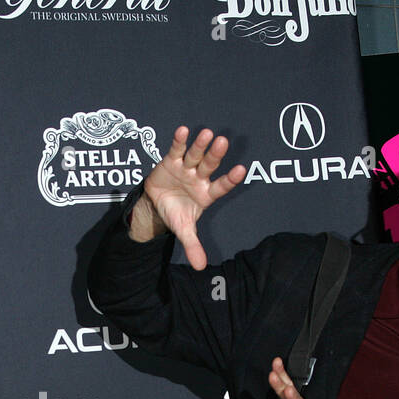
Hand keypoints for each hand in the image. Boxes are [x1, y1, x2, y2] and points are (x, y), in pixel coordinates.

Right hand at [130, 126, 245, 269]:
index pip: (221, 186)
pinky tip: (183, 130)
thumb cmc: (176, 213)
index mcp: (207, 194)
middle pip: (209, 165)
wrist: (156, 204)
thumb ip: (193, 245)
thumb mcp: (184, 230)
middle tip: (222, 142)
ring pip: (195, 155)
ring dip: (200, 145)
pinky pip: (176, 149)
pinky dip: (179, 141)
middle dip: (215, 155)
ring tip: (206, 134)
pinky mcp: (171, 161)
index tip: (241, 170)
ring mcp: (186, 168)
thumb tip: (201, 267)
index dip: (230, 179)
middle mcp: (199, 178)